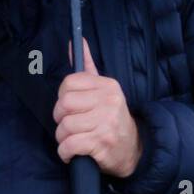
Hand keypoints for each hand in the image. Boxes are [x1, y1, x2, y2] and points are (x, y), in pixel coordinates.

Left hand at [53, 37, 142, 178]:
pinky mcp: (102, 143)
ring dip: (63, 138)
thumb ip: (88, 66)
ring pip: (65, 127)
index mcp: (107, 86)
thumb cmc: (111, 118)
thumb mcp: (103, 90)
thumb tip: (76, 41)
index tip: (69, 107)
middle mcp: (109, 101)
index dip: (62, 97)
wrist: (132, 149)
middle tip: (69, 126)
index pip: (69, 83)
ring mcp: (106, 122)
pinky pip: (69, 145)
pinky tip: (72, 153)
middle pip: (64, 104)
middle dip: (60, 119)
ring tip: (72, 140)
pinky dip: (65, 153)